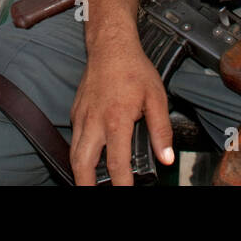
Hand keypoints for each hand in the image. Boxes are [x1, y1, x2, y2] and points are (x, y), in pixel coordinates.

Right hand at [69, 30, 173, 185]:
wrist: (110, 46)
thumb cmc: (134, 69)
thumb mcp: (156, 98)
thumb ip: (161, 130)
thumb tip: (166, 157)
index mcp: (116, 119)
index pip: (116, 162)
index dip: (121, 184)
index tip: (125, 193)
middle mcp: (95, 121)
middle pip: (83, 164)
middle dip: (86, 185)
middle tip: (92, 194)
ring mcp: (82, 116)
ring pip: (74, 153)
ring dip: (79, 172)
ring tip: (88, 185)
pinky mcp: (76, 111)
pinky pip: (75, 138)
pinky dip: (78, 153)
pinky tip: (88, 158)